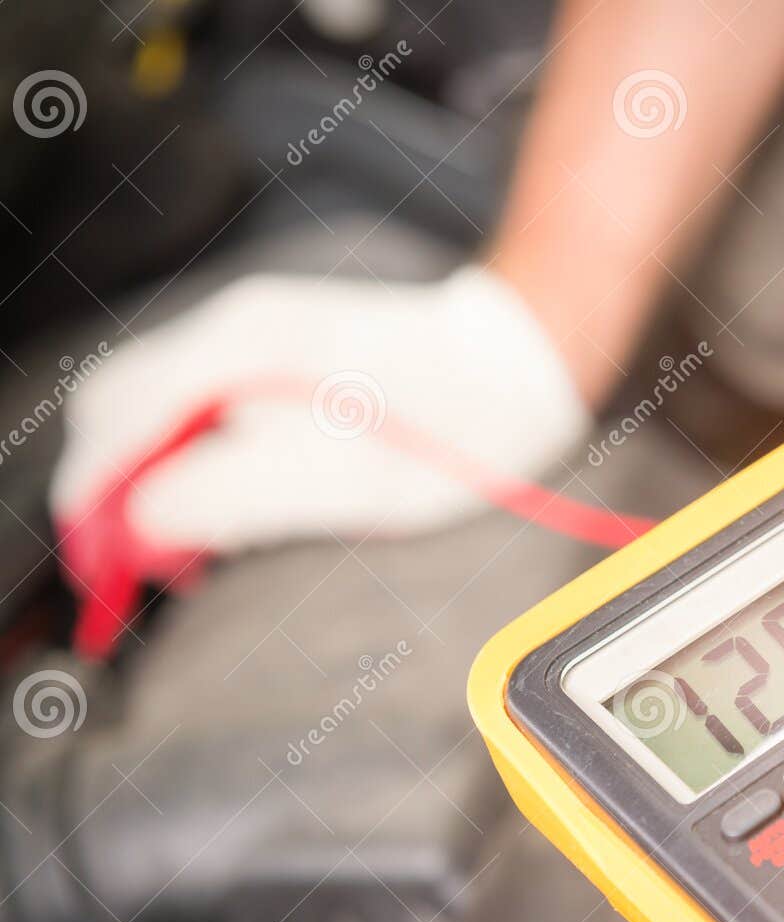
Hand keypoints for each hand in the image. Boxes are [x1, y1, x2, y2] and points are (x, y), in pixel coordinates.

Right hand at [51, 267, 587, 553]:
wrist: (529, 363)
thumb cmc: (461, 426)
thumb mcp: (357, 480)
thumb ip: (238, 494)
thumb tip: (143, 522)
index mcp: (241, 350)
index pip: (110, 425)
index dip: (95, 507)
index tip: (110, 573)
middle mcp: (236, 328)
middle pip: (118, 411)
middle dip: (116, 493)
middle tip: (155, 568)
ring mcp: (259, 334)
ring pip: (157, 409)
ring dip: (156, 480)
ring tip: (199, 546)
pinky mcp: (286, 352)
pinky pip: (204, 405)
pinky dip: (195, 459)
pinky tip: (237, 503)